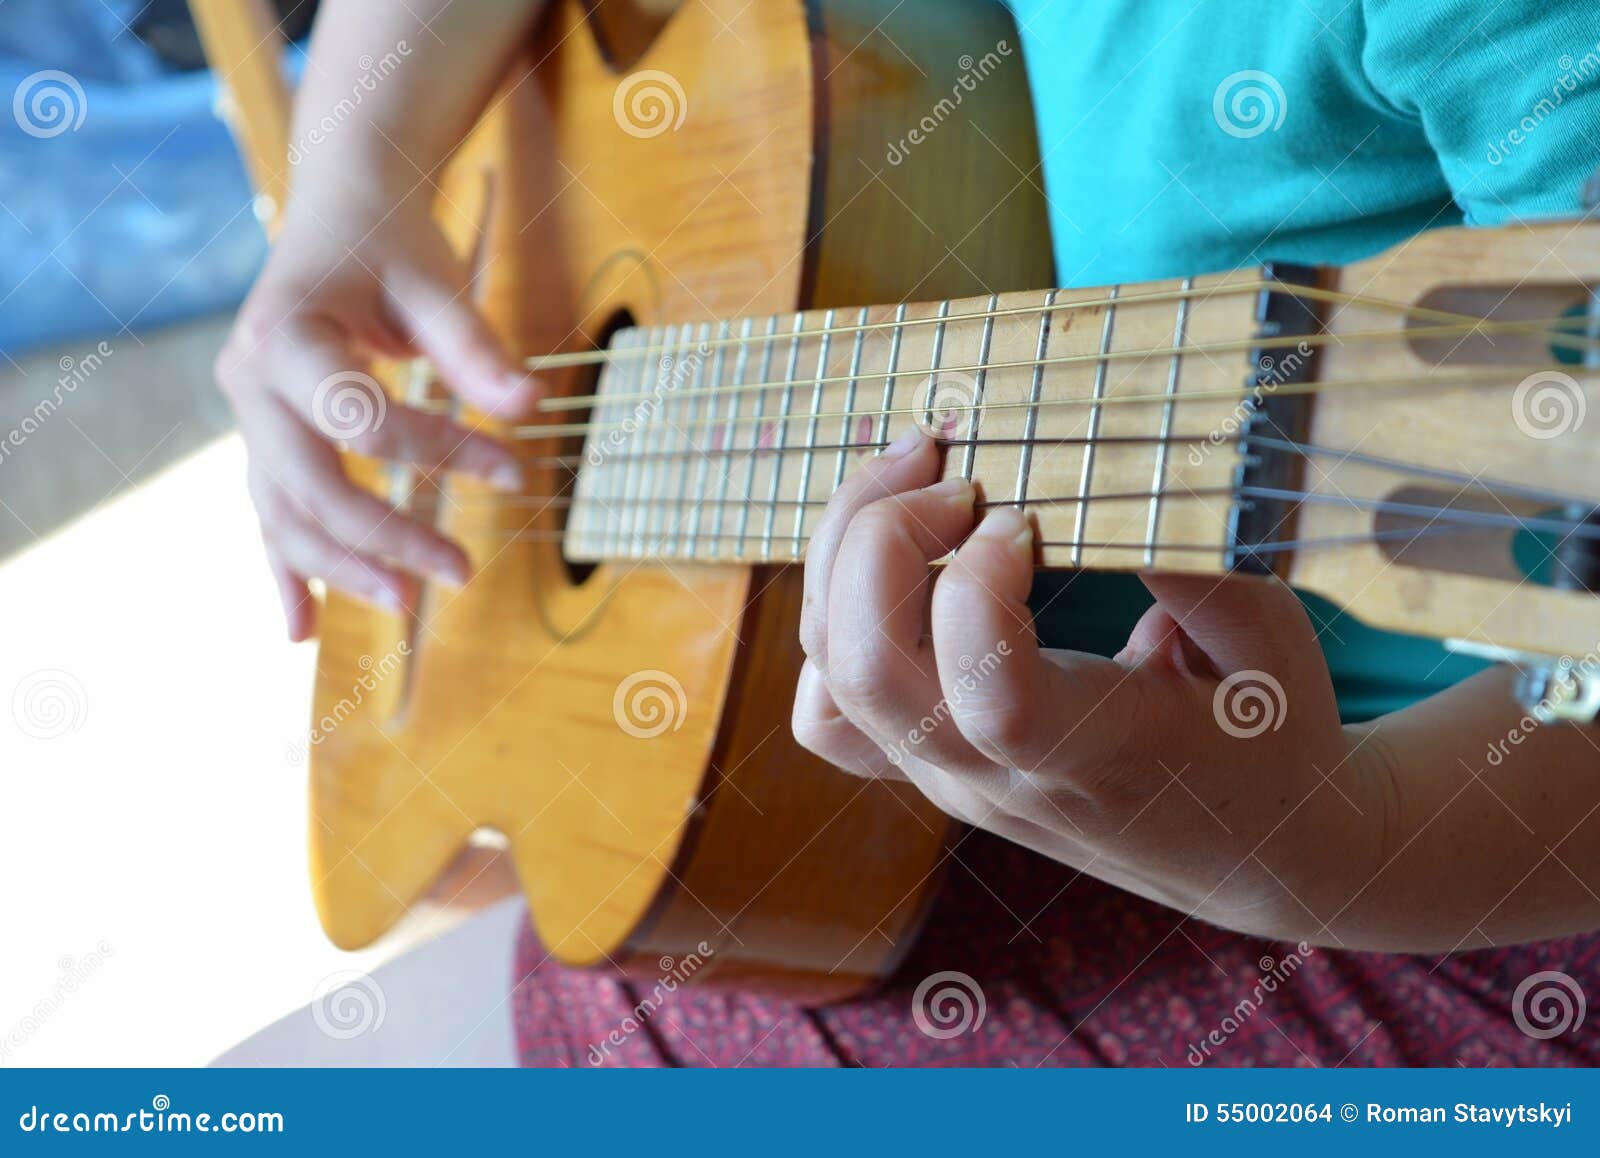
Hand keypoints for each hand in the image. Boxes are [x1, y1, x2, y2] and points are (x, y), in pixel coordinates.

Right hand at [215, 192, 537, 639]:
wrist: (339, 208)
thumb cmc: (390, 239)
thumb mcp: (433, 277)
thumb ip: (473, 343)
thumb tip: (528, 406)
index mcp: (284, 335)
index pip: (359, 422)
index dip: (441, 452)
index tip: (517, 468)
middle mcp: (249, 383)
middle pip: (308, 486)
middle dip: (381, 538)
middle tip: (457, 574)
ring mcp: (248, 417)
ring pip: (282, 512)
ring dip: (339, 568)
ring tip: (404, 608)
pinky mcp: (264, 438)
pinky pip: (269, 513)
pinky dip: (288, 571)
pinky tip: (302, 629)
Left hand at [794, 428, 1384, 941]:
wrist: (1248, 848)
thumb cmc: (1268, 736)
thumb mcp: (1269, 645)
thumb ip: (1195, 567)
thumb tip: (1121, 476)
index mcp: (1092, 754)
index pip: (987, 696)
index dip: (980, 586)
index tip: (1029, 517)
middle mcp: (994, 775)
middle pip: (867, 672)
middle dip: (882, 537)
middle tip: (955, 474)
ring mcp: (944, 772)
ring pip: (828, 670)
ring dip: (846, 552)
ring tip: (914, 476)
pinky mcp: (924, 758)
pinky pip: (827, 706)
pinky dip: (831, 616)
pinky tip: (895, 558)